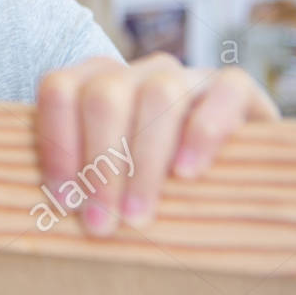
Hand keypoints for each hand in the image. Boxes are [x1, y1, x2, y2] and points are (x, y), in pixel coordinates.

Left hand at [35, 53, 278, 236]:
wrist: (240, 175)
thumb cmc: (154, 186)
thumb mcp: (113, 181)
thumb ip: (83, 180)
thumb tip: (55, 211)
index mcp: (97, 80)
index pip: (60, 90)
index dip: (57, 143)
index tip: (64, 200)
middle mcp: (139, 71)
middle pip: (105, 95)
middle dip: (100, 164)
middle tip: (101, 223)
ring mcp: (189, 75)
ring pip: (158, 94)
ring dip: (144, 162)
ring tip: (137, 215)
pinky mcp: (238, 88)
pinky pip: (223, 91)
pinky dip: (203, 133)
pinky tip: (187, 174)